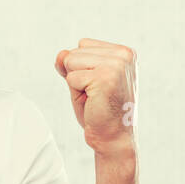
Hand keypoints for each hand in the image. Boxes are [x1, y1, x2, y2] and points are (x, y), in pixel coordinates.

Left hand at [54, 38, 136, 156]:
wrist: (112, 138)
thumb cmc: (98, 110)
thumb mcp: (82, 80)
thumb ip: (70, 63)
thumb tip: (60, 53)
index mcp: (123, 52)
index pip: (82, 45)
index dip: (81, 68)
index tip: (98, 85)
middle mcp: (123, 55)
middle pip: (74, 52)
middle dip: (77, 76)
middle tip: (95, 95)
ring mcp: (116, 65)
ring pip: (70, 62)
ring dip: (76, 84)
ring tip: (94, 97)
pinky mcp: (105, 77)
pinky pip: (71, 78)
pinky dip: (76, 93)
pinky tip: (94, 102)